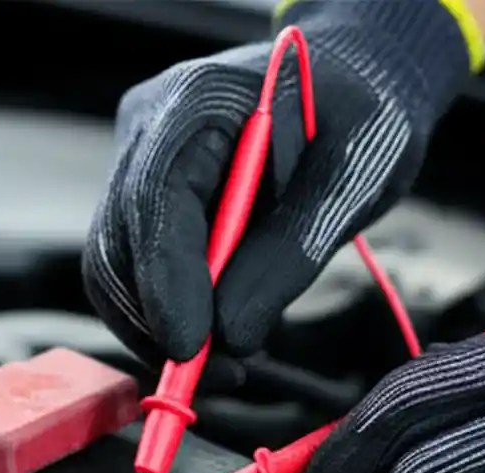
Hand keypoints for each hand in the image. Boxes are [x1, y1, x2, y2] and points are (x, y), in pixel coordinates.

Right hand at [82, 0, 473, 371]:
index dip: (165, 283)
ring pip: (118, 267)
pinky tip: (223, 336)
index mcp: (198, 101)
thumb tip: (231, 337)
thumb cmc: (367, 115)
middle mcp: (150, 130)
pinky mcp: (151, 197)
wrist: (359, 83)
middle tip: (222, 378)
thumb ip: (290, 252)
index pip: (153, 200)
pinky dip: (173, 311)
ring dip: (163, 328)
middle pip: (117, 244)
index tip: (191, 351)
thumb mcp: (353, 177)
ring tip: (232, 365)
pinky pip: (142, 266)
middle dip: (159, 322)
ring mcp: (141, 162)